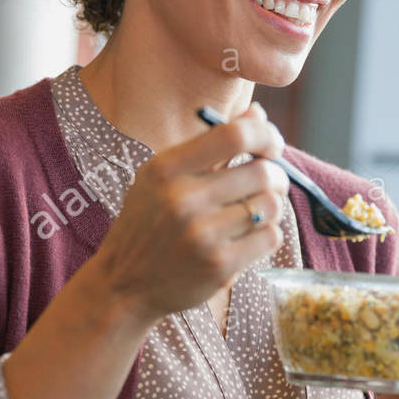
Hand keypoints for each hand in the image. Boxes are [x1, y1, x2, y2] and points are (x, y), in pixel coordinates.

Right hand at [90, 101, 289, 324]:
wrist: (123, 285)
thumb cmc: (148, 224)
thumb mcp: (163, 177)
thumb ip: (210, 145)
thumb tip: (257, 113)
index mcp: (166, 169)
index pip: (234, 135)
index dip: (266, 135)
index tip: (271, 145)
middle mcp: (183, 199)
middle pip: (261, 172)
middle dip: (275, 175)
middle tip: (269, 183)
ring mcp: (202, 236)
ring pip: (271, 206)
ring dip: (271, 206)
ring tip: (253, 212)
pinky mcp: (219, 267)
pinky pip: (269, 237)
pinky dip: (266, 234)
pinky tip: (247, 237)